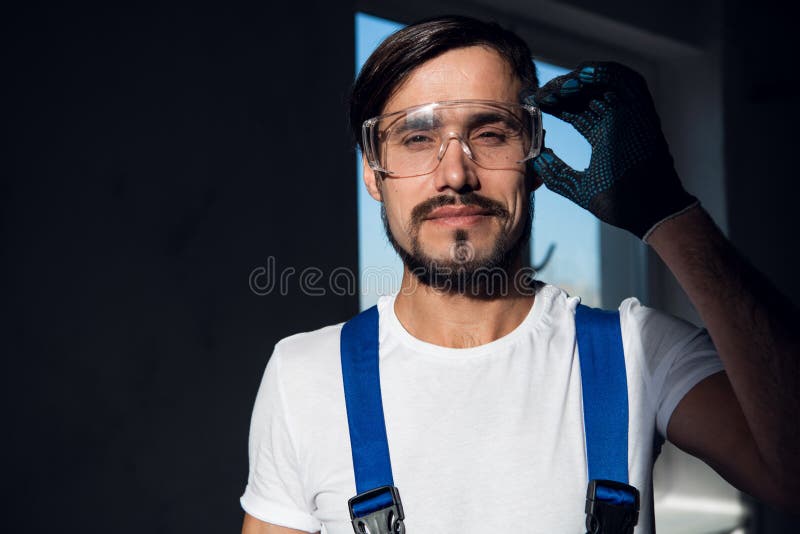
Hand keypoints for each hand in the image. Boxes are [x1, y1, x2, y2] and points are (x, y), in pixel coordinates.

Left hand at [531, 61, 697, 239]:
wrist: (648, 210)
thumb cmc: (621, 204)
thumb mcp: (578, 186)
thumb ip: (556, 173)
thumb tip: (535, 157)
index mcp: (603, 135)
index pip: (574, 110)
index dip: (552, 104)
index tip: (531, 104)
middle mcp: (616, 120)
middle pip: (584, 93)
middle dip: (558, 90)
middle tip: (535, 96)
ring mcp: (629, 114)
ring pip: (603, 81)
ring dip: (576, 79)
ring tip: (552, 90)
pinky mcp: (641, 111)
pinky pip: (624, 80)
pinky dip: (601, 73)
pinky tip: (576, 79)